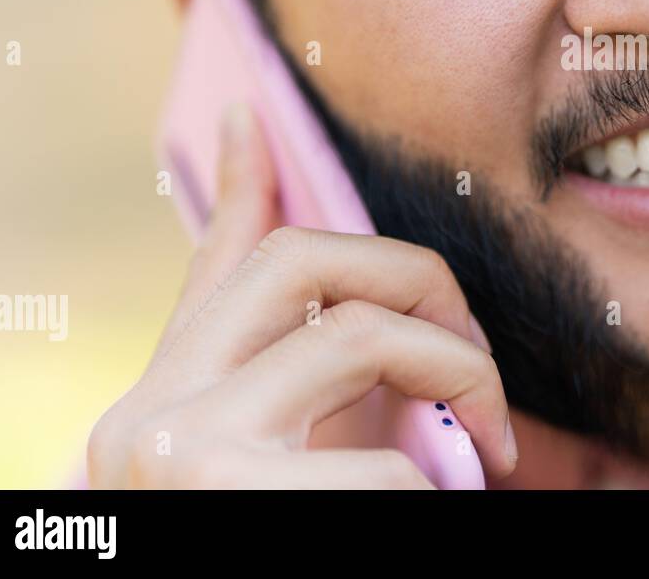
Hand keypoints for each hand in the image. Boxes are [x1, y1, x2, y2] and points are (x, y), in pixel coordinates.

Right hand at [86, 103, 514, 487]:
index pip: (212, 272)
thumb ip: (316, 404)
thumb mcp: (286, 471)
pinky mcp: (219, 490)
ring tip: (497, 449)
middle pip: (301, 259)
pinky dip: (442, 487)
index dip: (241, 185)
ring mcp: (177, 446)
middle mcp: (152, 411)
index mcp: (167, 402)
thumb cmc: (276, 544)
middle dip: (422, 279)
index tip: (249, 113)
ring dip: (463, 380)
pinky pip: (391, 459)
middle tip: (485, 362)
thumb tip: (384, 333)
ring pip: (361, 334)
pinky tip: (440, 513)